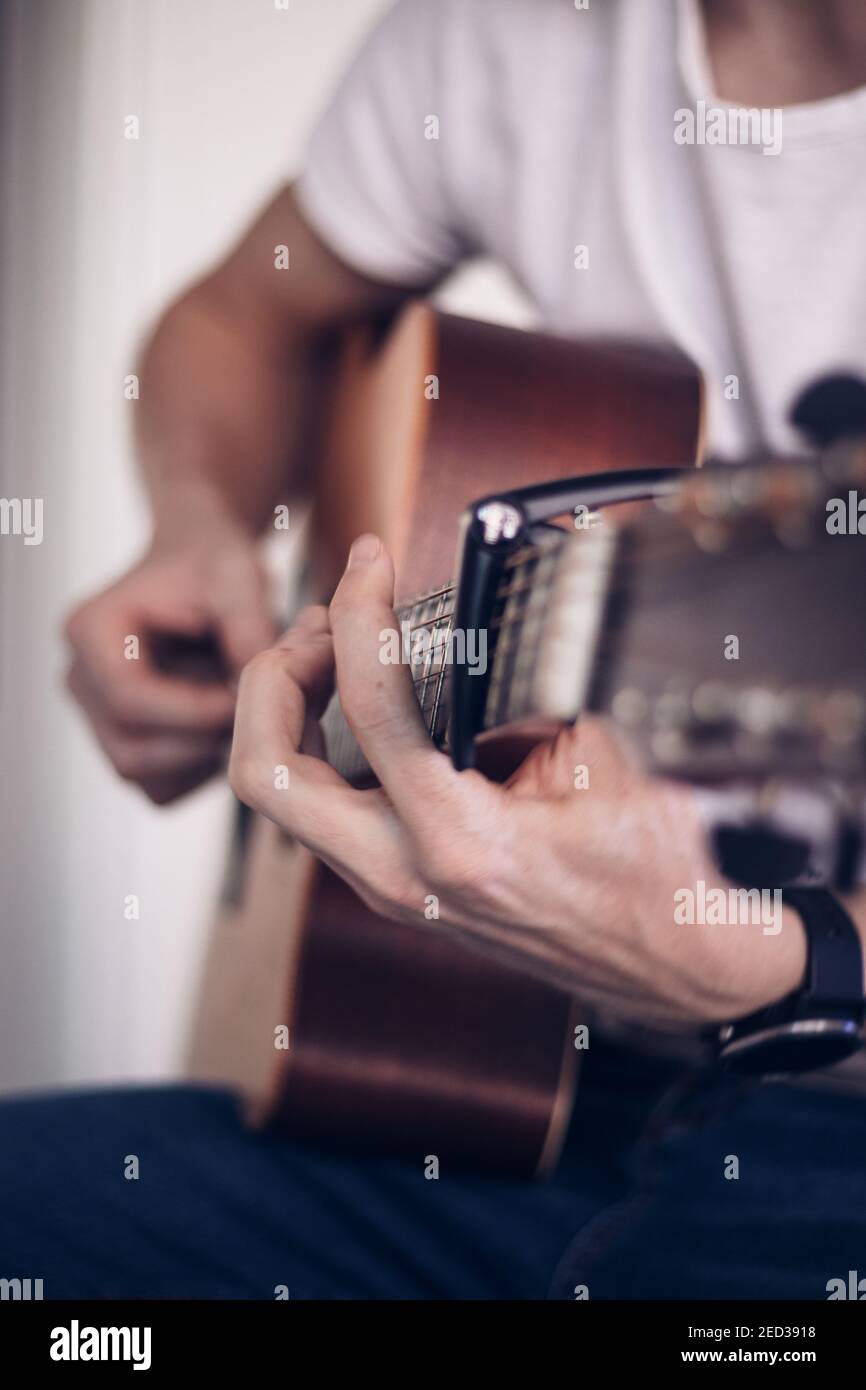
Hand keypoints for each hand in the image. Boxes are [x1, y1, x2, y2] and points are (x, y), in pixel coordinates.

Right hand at [65, 517, 275, 802]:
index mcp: (90, 632)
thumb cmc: (216, 566)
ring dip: (204, 759)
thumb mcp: (240, 579)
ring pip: (145, 776)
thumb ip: (251, 630)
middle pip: (131, 749)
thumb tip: (262, 693)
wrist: (201, 570)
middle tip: (257, 716)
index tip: (246, 700)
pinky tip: (228, 728)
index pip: (128, 698)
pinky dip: (201, 771)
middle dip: (202, 741)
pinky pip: (160, 787)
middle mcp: (80, 681)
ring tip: (243, 714)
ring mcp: (96, 719)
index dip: (194, 711)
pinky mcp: (124, 745)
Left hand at [229, 534, 807, 1027]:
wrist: (682, 963)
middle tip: (321, 622)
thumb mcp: (611, 757)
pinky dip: (317, 742)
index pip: (370, 705)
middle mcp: (407, 876)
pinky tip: (359, 699)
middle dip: (273, 675)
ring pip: (281, 796)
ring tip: (332, 647)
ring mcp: (395, 890)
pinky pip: (320, 810)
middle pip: (264, 772)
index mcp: (465, 842)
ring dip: (287, 708)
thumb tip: (481, 608)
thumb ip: (534, 687)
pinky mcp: (400, 887)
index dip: (357, 610)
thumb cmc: (664, 869)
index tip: (370, 561)